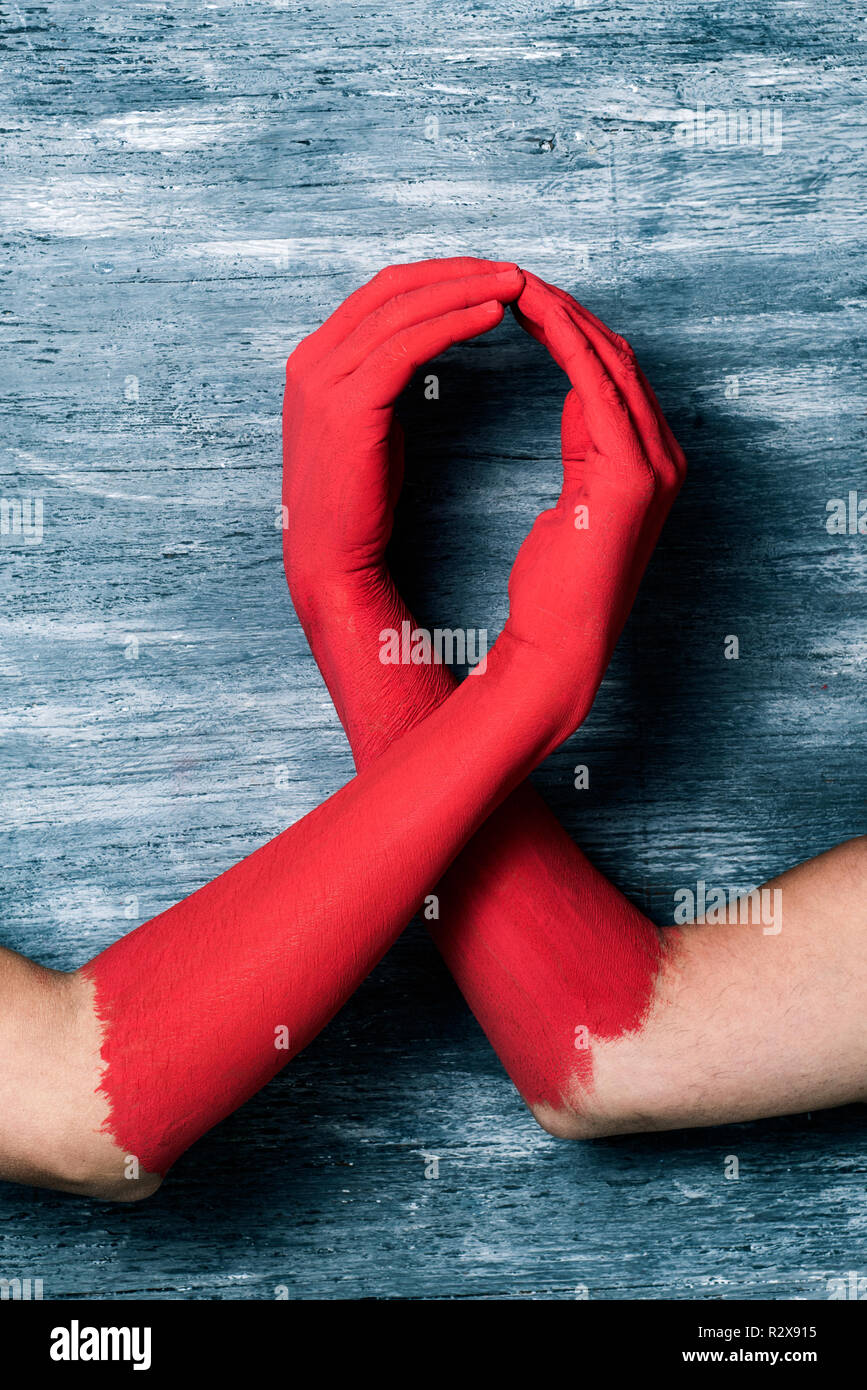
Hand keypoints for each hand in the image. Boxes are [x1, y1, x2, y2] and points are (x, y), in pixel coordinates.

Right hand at [282, 257, 523, 588]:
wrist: (329, 559)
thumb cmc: (358, 500)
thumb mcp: (369, 422)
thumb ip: (382, 376)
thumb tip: (421, 344)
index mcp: (314, 359)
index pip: (380, 292)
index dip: (438, 275)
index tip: (487, 274)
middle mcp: (312, 361)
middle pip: (391, 289)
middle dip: (456, 273)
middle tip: (511, 270)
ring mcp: (323, 382)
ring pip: (403, 310)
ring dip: (464, 291)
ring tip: (514, 286)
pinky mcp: (347, 408)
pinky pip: (408, 348)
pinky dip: (454, 324)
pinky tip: (491, 317)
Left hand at [499, 272, 686, 739]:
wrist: (560, 646)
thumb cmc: (554, 586)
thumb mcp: (571, 499)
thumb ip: (583, 445)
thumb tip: (574, 395)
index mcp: (648, 459)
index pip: (612, 372)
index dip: (568, 329)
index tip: (518, 301)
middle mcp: (663, 454)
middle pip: (617, 355)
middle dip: (564, 311)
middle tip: (512, 277)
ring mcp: (655, 462)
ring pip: (610, 360)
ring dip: (562, 315)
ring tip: (515, 282)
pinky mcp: (632, 474)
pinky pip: (596, 386)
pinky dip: (563, 343)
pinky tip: (528, 315)